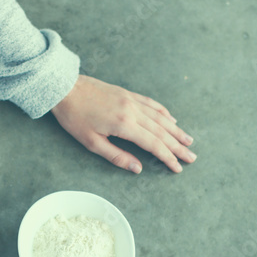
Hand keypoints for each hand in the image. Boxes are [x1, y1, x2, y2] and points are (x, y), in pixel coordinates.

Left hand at [51, 74, 195, 173]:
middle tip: (191, 157)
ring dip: (176, 131)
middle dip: (177, 146)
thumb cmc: (74, 117)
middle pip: (161, 132)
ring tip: (188, 141)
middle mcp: (132, 111)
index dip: (167, 157)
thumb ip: (116, 156)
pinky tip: (171, 120)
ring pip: (160, 118)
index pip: (153, 144)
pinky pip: (151, 104)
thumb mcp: (91, 142)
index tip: (178, 167)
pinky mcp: (127, 93)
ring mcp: (131, 100)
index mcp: (124, 124)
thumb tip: (138, 168)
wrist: (65, 88)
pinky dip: (163, 113)